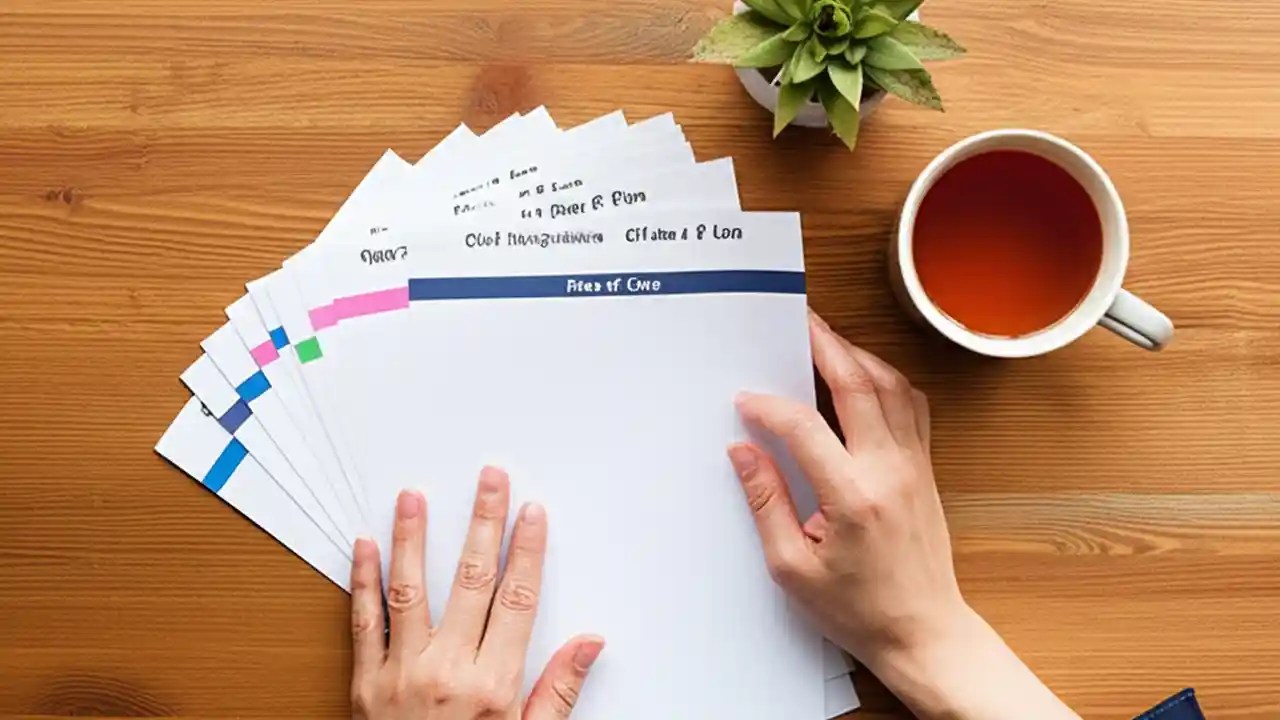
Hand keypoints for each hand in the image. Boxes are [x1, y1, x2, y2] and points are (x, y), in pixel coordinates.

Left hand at [350, 468, 604, 719]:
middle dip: (482, 523)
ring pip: (410, 589)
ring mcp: (401, 673)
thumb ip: (558, 691)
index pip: (517, 598)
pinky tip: (363, 544)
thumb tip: (590, 643)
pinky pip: (363, 622)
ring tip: (415, 496)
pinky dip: (361, 581)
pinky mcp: (365, 684)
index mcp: (493, 685)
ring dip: (413, 537)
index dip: (527, 549)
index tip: (532, 512)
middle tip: (488, 479)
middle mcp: (447, 671)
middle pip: (471, 580)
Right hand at [729, 310, 1077, 719]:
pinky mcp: (926, 470)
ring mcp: (915, 467)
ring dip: (857, 356)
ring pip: (892, 387)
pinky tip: (864, 375)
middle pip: (858, 385)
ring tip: (826, 340)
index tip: (745, 402)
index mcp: (853, 498)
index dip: (769, 407)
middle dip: (825, 345)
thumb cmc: (858, 610)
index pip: (804, 428)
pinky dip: (887, 380)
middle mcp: (890, 472)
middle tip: (799, 321)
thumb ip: (767, 502)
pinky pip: (912, 406)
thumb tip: (744, 451)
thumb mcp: (793, 568)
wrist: (924, 633)